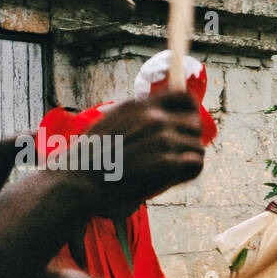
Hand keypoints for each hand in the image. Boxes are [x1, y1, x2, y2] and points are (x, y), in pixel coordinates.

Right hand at [54, 92, 204, 220]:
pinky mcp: (166, 162)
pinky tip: (173, 178)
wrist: (79, 180)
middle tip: (175, 156)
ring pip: (197, 146)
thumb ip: (135, 117)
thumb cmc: (92, 158)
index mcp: (139, 106)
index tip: (186, 127)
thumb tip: (159, 117)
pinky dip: (188, 173)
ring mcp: (162, 139)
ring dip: (187, 159)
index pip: (183, 97)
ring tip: (170, 171)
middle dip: (188, 140)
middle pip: (195, 124)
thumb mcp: (110, 123)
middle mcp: (153, 118)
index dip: (189, 112)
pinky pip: (196, 163)